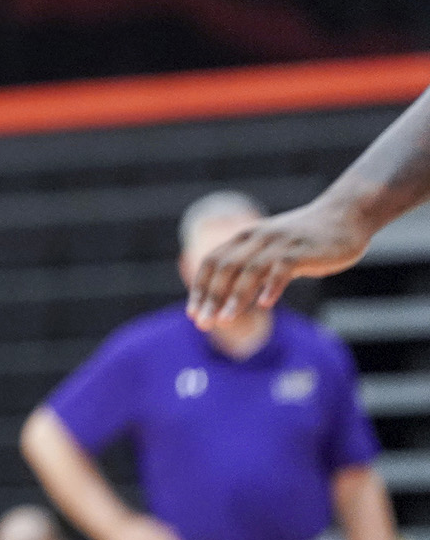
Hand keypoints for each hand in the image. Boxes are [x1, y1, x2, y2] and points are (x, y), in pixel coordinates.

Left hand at [188, 202, 371, 328]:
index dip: (199, 288)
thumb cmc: (306, 239)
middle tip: (202, 324)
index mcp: (244, 238)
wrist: (346, 215)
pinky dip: (271, 286)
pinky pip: (282, 269)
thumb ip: (253, 269)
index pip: (211, 262)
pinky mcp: (302, 250)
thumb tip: (230, 296)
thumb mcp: (272, 251)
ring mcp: (279, 243)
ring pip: (249, 270)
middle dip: (210, 298)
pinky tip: (264, 304)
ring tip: (224, 320)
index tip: (192, 314)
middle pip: (224, 268)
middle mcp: (256, 238)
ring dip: (235, 297)